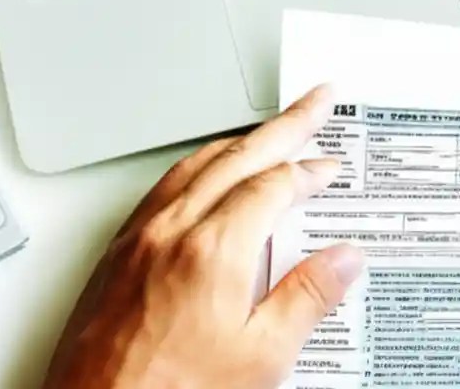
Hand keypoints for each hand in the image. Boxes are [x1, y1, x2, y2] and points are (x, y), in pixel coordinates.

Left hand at [43, 86, 364, 388]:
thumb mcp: (261, 357)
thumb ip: (307, 298)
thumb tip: (345, 259)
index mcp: (213, 250)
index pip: (273, 186)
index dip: (308, 170)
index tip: (329, 166)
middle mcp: (170, 232)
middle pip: (236, 157)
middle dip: (283, 125)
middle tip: (313, 102)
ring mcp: (137, 240)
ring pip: (194, 164)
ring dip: (237, 142)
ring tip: (265, 132)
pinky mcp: (114, 256)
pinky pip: (162, 188)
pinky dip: (197, 167)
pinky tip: (203, 176)